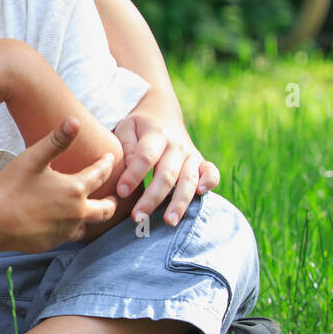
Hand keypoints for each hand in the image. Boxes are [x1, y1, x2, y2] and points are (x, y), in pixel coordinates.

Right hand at [0, 117, 118, 252]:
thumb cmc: (12, 187)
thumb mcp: (33, 159)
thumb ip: (56, 141)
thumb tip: (75, 121)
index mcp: (75, 189)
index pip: (100, 175)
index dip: (106, 164)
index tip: (110, 159)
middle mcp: (76, 212)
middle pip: (105, 210)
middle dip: (111, 202)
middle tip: (112, 198)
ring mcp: (64, 231)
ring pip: (86, 227)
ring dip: (89, 220)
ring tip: (86, 214)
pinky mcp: (51, 243)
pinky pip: (65, 237)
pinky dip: (66, 230)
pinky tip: (58, 225)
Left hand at [114, 111, 218, 225]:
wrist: (162, 111)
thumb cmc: (138, 126)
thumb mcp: (126, 128)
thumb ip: (126, 147)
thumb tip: (128, 170)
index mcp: (155, 135)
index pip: (145, 157)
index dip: (133, 175)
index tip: (121, 192)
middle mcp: (176, 146)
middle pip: (166, 174)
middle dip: (152, 198)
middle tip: (137, 218)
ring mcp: (190, 154)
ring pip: (188, 179)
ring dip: (179, 202)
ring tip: (169, 221)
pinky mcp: (201, 162)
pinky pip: (211, 172)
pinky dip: (210, 182)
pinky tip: (201, 194)